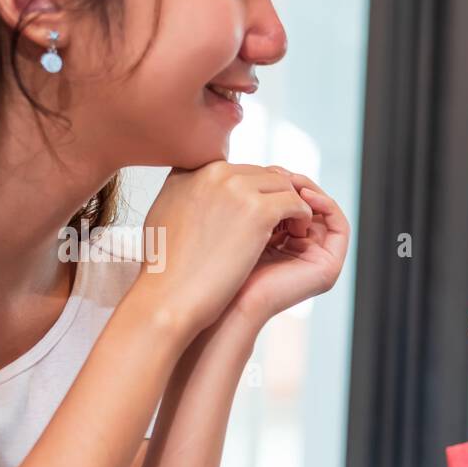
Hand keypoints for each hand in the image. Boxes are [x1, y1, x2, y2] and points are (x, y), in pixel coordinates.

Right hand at [129, 162, 314, 341]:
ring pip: (281, 185)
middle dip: (273, 197)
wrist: (170, 296)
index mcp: (189, 171)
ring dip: (291, 206)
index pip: (235, 170)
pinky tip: (298, 236)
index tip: (256, 217)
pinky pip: (294, 203)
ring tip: (292, 230)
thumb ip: (187, 197)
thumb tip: (204, 197)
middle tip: (282, 223)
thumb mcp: (166, 217)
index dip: (251, 193)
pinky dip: (301, 217)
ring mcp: (236, 188)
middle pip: (260, 175)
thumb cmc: (167, 270)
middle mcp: (213, 171)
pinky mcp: (258, 210)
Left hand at [225, 168, 350, 330]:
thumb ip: (237, 196)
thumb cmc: (212, 265)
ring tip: (289, 181)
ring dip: (308, 191)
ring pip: (322, 211)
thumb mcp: (228, 220)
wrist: (222, 301)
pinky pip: (339, 224)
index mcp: (274, 242)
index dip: (275, 181)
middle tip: (277, 172)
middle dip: (292, 184)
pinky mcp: (328, 266)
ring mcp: (315, 259)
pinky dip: (325, 204)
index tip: (260, 168)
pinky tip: (302, 196)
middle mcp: (298, 251)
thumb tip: (235, 160)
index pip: (283, 202)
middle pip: (304, 205)